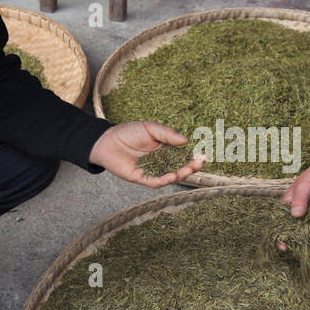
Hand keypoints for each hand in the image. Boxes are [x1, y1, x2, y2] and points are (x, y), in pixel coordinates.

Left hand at [89, 121, 205, 187]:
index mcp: (166, 148)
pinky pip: (156, 182)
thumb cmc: (128, 132)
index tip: (203, 155)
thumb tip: (186, 141)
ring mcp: (153, 170)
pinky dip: (165, 180)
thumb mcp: (150, 128)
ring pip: (171, 175)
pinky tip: (172, 176)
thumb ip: (167, 134)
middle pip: (181, 167)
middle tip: (199, 163)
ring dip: (181, 174)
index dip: (194, 156)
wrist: (107, 141)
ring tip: (187, 169)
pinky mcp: (143, 178)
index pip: (184, 154)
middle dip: (191, 166)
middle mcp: (162, 161)